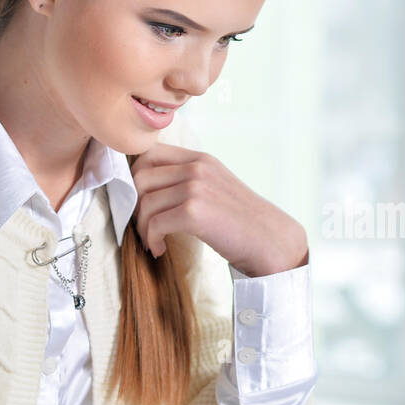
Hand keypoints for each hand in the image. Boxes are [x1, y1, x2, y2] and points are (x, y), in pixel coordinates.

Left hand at [131, 142, 307, 276]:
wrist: (270, 241)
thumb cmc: (241, 222)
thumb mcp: (216, 188)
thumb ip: (189, 180)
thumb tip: (149, 189)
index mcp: (201, 159)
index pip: (150, 154)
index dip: (136, 179)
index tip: (142, 202)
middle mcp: (197, 168)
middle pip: (140, 177)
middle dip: (135, 205)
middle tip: (145, 226)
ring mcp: (196, 188)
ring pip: (144, 202)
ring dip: (143, 227)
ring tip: (154, 241)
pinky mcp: (194, 212)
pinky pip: (154, 223)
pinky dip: (152, 240)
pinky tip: (160, 249)